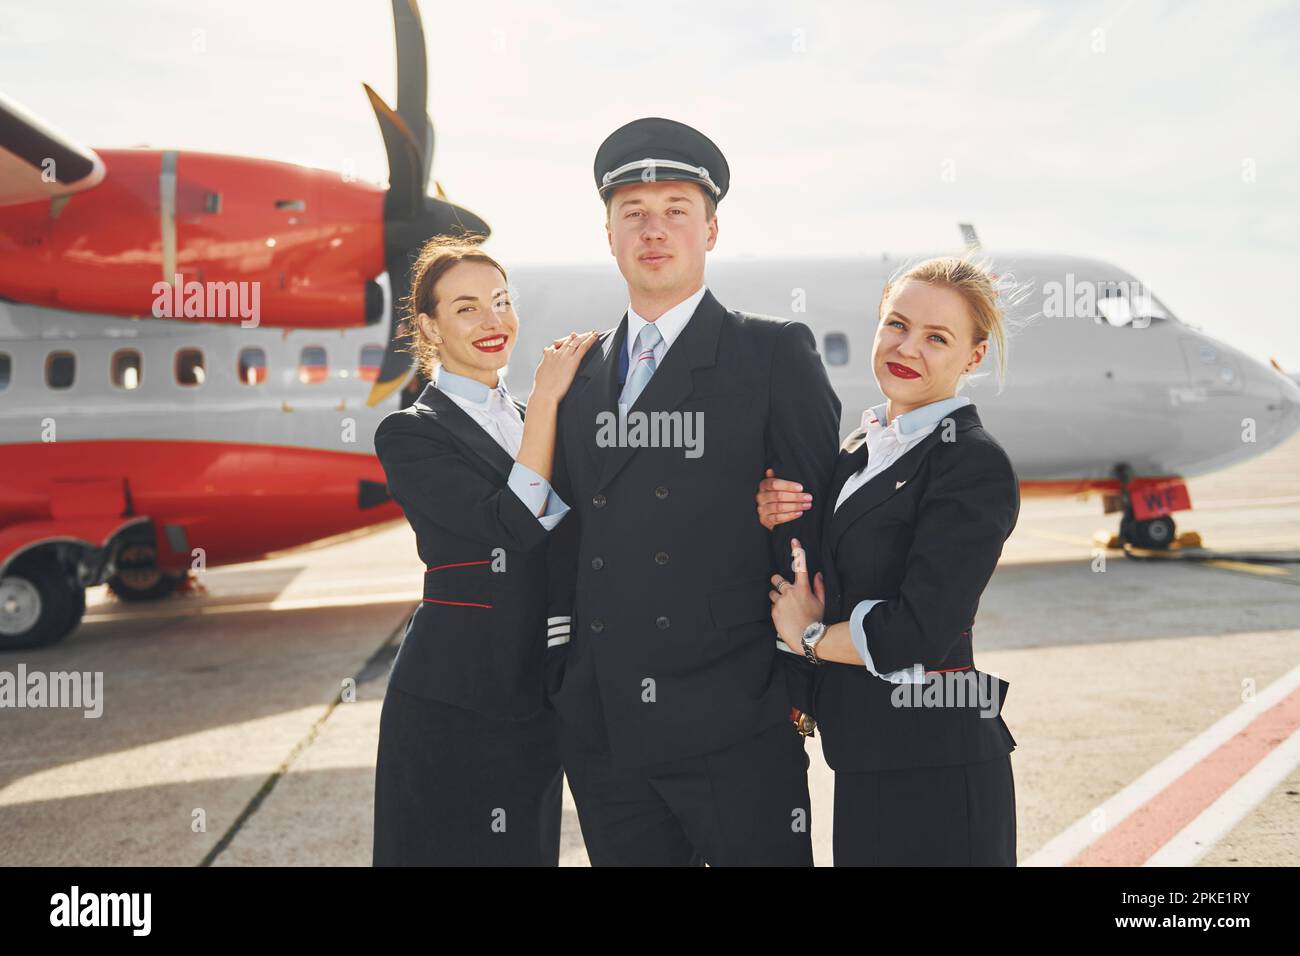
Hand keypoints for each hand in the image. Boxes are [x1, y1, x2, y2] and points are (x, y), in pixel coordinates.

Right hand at [531, 330, 598, 403]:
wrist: (544, 393)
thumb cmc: (542, 387)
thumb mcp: (541, 371)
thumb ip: (545, 361)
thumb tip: (546, 356)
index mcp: (549, 355)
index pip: (559, 344)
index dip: (566, 340)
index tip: (572, 338)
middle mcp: (557, 352)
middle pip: (569, 340)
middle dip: (578, 336)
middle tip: (586, 333)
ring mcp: (565, 356)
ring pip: (577, 341)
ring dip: (586, 336)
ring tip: (593, 333)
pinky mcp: (573, 361)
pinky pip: (583, 347)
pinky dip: (590, 340)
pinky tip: (595, 337)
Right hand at [756, 468, 811, 529]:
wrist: (770, 513)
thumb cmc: (776, 495)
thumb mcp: (777, 485)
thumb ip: (777, 478)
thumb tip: (770, 470)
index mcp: (763, 486)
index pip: (774, 484)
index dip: (788, 485)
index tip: (801, 487)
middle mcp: (761, 497)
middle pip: (778, 496)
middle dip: (795, 497)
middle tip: (808, 497)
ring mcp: (762, 509)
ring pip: (779, 507)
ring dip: (795, 506)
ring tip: (806, 505)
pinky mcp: (765, 520)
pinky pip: (778, 518)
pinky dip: (790, 515)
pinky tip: (799, 513)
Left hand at [769, 537, 825, 653]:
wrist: (807, 638)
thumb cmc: (817, 620)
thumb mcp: (822, 602)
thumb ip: (819, 586)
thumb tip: (817, 574)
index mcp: (803, 588)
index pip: (800, 565)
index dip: (797, 552)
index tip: (794, 541)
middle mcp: (789, 592)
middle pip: (776, 578)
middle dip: (778, 582)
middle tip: (784, 591)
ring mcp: (780, 602)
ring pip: (773, 593)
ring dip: (777, 598)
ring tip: (787, 609)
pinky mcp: (774, 611)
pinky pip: (772, 606)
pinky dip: (777, 609)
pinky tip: (785, 617)